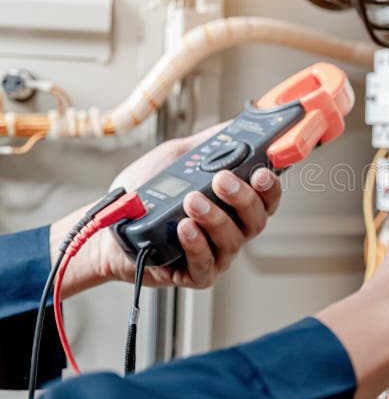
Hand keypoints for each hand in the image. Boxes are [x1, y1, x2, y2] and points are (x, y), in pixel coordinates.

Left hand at [51, 124, 281, 297]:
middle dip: (243, 198)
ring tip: (191, 200)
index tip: (260, 172)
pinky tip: (185, 228)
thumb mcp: (178, 157)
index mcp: (235, 204)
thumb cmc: (145, 193)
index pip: (266, 197)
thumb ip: (208, 144)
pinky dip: (197, 245)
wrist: (107, 223)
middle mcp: (232, 230)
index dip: (269, 186)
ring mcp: (216, 254)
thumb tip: (237, 124)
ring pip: (232, 241)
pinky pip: (205, 265)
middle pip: (256, 220)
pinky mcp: (195, 274)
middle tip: (221, 180)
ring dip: (215, 218)